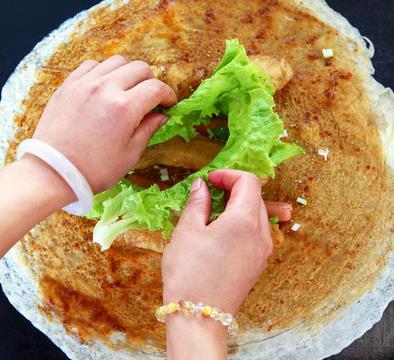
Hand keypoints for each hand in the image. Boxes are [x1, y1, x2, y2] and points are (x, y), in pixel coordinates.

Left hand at [33, 55, 176, 192]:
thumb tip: (161, 116)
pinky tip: (105, 88)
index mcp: (125, 108)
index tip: (169, 103)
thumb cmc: (95, 170)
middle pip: (139, 68)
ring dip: (128, 74)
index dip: (168, 95)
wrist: (54, 172)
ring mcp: (84, 84)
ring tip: (127, 91)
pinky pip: (92, 65)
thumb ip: (148, 130)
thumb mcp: (129, 155)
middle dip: (151, 82)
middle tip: (150, 98)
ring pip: (116, 62)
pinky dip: (104, 72)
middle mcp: (106, 89)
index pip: (156, 88)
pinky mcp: (68, 86)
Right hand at [162, 169, 272, 314]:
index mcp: (244, 221)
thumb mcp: (187, 232)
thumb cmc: (189, 274)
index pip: (249, 182)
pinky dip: (243, 222)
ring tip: (214, 212)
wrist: (199, 318)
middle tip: (210, 192)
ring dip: (239, 205)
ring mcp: (263, 250)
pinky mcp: (259, 262)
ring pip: (258, 213)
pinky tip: (222, 230)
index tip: (211, 179)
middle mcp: (261, 234)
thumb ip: (197, 203)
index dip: (229, 175)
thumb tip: (201, 185)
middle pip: (256, 196)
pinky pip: (257, 232)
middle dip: (234, 188)